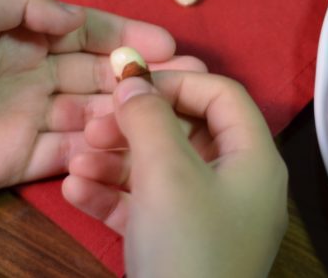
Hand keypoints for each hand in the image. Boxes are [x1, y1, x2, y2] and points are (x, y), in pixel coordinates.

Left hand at [0, 0, 203, 196]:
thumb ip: (27, 4)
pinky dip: (97, 148)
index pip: (87, 33)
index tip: (168, 44)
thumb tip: (80, 21)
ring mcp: (27, 119)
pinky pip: (67, 154)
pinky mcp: (17, 161)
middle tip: (189, 81)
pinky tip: (129, 143)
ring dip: (128, 112)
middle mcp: (33, 74)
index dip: (128, 37)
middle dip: (143, 75)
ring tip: (169, 112)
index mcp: (20, 33)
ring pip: (92, 114)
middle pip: (100, 74)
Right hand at [63, 72, 287, 277]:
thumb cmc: (187, 249)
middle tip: (92, 124)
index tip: (128, 84)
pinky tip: (73, 191)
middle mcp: (238, 185)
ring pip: (160, 170)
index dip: (175, 82)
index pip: (221, 95)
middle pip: (186, 131)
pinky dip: (113, 196)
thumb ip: (149, 117)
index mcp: (254, 160)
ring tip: (76, 159)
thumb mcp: (166, 174)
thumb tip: (133, 77)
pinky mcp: (179, 248)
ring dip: (115, 160)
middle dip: (134, 125)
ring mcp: (208, 219)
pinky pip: (147, 208)